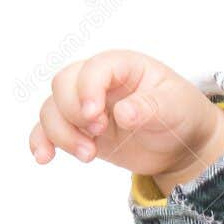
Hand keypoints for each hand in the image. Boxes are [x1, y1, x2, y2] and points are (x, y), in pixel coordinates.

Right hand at [28, 48, 223, 191]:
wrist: (181, 143)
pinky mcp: (79, 130)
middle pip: (63, 86)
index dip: (87, 90)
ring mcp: (85, 106)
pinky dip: (42, 142)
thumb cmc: (180, 113)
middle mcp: (97, 82)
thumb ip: (150, 107)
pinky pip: (48, 131)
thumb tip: (123, 114)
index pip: (93, 69)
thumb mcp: (175, 107)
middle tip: (99, 134)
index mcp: (122, 66)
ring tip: (88, 155)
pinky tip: (44, 157)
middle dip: (73, 112)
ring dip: (61, 133)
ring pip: (52, 110)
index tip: (95, 117)